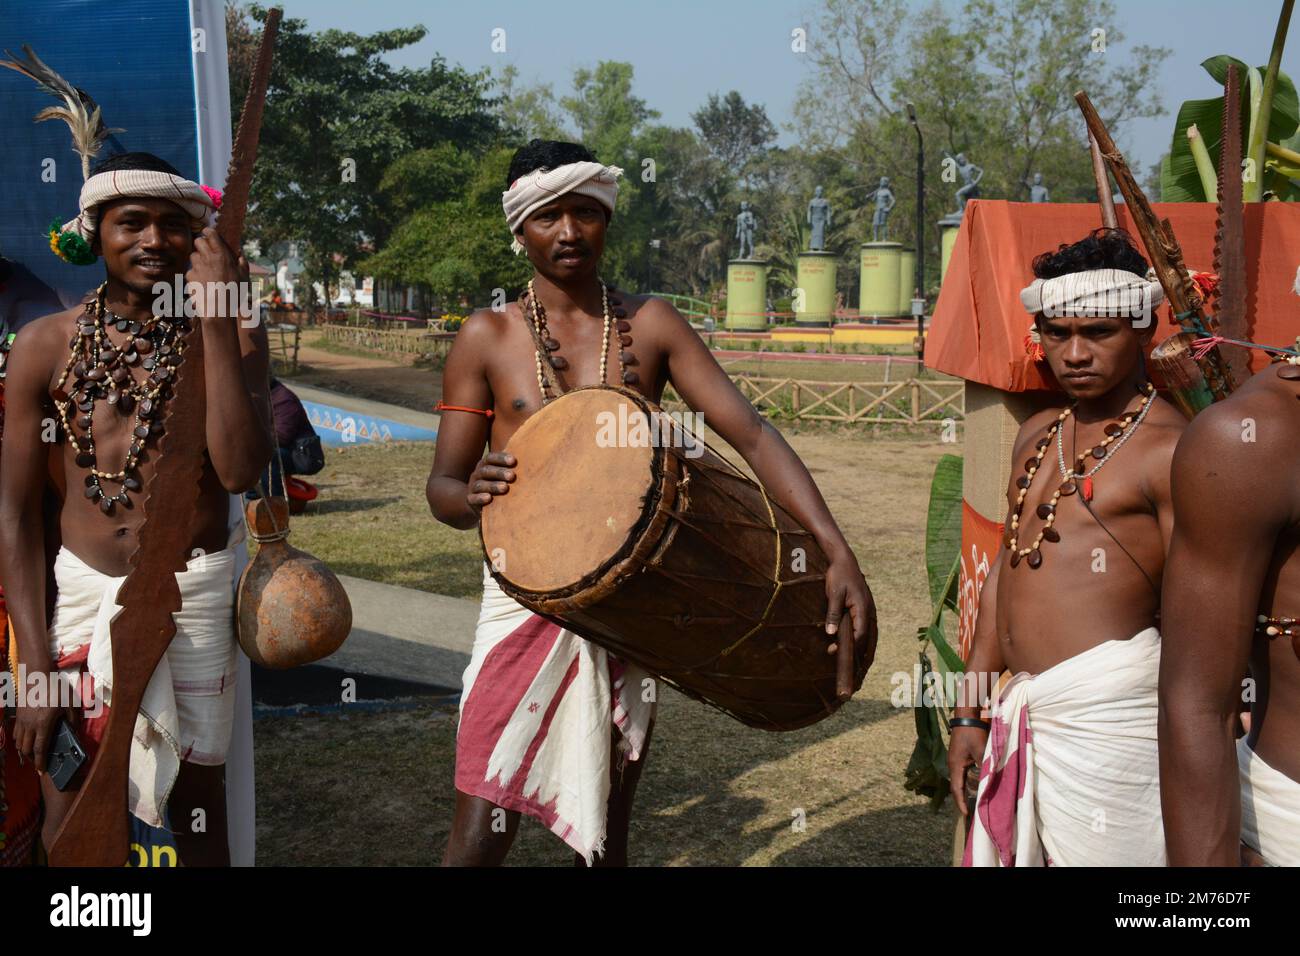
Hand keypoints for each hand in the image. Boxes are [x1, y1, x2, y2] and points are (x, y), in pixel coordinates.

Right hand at [13, 681, 68, 774]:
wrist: (37, 675)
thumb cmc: (56, 688)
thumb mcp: (70, 703)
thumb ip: (73, 719)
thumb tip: (75, 732)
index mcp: (44, 723)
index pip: (40, 749)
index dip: (40, 763)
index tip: (42, 772)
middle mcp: (30, 725)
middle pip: (26, 749)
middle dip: (32, 759)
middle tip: (40, 763)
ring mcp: (21, 721)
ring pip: (19, 743)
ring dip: (25, 751)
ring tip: (34, 754)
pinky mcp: (17, 716)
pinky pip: (15, 734)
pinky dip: (20, 741)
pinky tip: (27, 740)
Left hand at [185, 226, 241, 319]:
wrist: (218, 309)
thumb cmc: (235, 293)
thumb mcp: (244, 277)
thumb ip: (242, 263)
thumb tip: (240, 255)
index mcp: (222, 254)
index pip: (210, 233)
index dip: (209, 232)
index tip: (209, 234)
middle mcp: (207, 258)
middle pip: (198, 241)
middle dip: (202, 244)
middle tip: (207, 251)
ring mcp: (196, 266)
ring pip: (193, 255)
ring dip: (198, 259)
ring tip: (206, 269)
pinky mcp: (190, 276)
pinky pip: (190, 270)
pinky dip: (195, 274)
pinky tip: (202, 282)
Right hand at [467, 451, 516, 513]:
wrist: (478, 501)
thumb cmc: (497, 484)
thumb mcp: (502, 475)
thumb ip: (511, 467)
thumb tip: (532, 457)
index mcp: (485, 465)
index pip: (491, 458)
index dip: (501, 458)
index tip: (513, 461)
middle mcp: (477, 474)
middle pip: (486, 471)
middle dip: (499, 472)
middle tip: (512, 476)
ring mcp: (472, 487)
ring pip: (480, 485)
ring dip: (492, 485)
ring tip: (505, 487)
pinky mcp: (470, 499)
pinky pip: (473, 498)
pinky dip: (480, 498)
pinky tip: (488, 498)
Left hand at [823, 551, 876, 670]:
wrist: (844, 561)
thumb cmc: (838, 576)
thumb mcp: (833, 594)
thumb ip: (832, 614)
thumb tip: (830, 634)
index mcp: (863, 609)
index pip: (859, 635)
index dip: (850, 648)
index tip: (837, 656)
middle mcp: (870, 613)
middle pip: (869, 642)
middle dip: (863, 661)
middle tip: (856, 678)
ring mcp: (869, 613)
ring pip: (870, 639)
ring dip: (864, 657)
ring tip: (859, 675)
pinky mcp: (866, 612)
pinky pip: (868, 633)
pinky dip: (864, 646)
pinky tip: (859, 656)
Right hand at [948, 725, 987, 814]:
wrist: (967, 715)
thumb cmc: (972, 732)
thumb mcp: (980, 750)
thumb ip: (985, 766)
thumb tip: (990, 780)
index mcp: (955, 765)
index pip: (956, 789)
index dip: (961, 803)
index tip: (966, 814)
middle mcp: (954, 764)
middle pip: (957, 786)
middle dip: (963, 799)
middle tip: (971, 811)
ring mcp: (957, 759)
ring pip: (962, 779)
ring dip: (967, 790)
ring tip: (974, 800)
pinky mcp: (961, 755)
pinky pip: (964, 772)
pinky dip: (970, 780)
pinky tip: (977, 783)